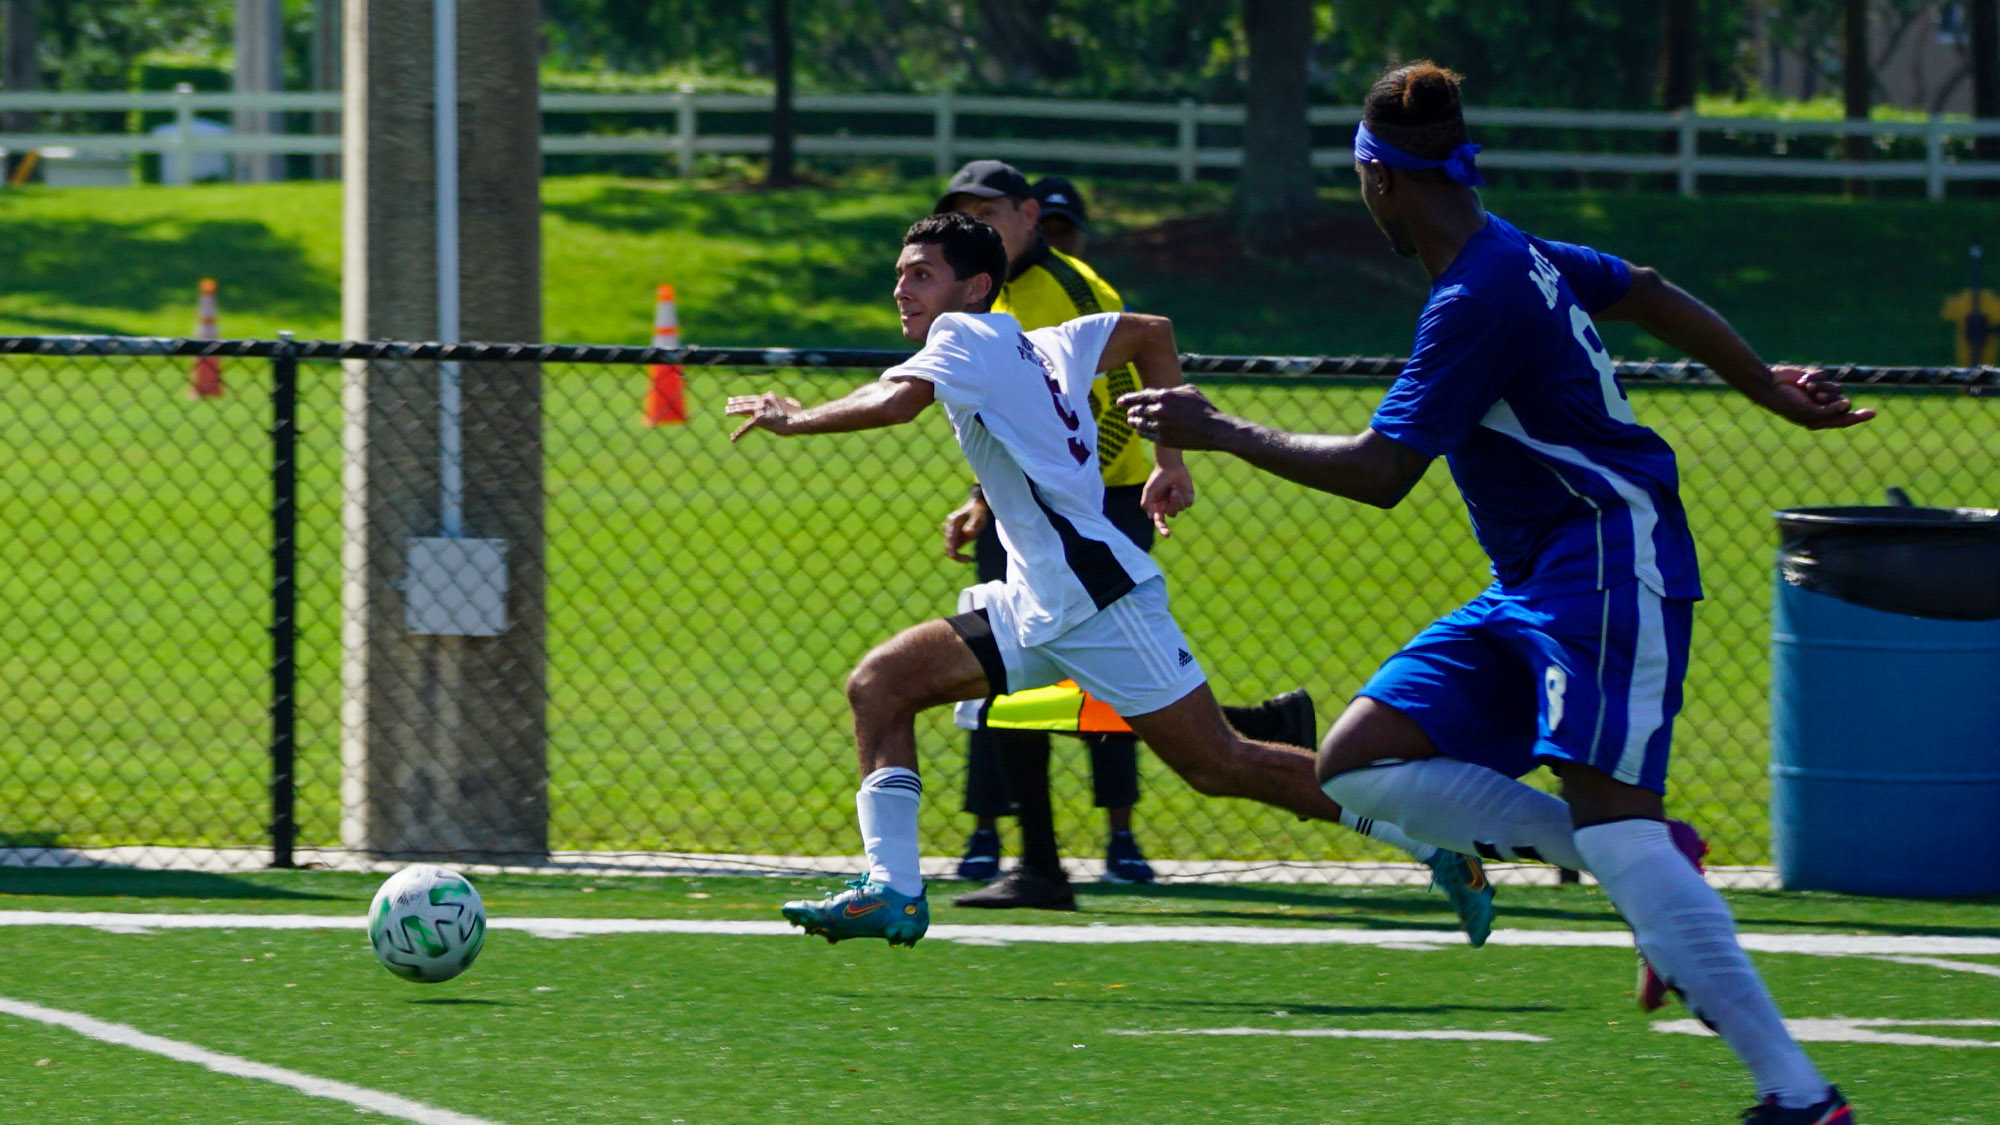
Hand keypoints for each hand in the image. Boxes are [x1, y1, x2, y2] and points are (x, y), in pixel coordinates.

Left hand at [725, 393, 804, 440]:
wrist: (798, 420)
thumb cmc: (799, 415)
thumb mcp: (794, 406)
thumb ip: (789, 403)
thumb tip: (790, 402)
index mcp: (770, 397)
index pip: (754, 398)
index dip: (746, 399)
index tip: (739, 398)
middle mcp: (763, 400)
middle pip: (746, 401)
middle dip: (736, 402)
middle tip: (728, 403)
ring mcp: (760, 409)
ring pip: (743, 409)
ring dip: (733, 411)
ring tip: (726, 412)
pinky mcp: (759, 419)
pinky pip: (746, 427)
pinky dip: (739, 433)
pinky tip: (733, 438)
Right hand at [942, 496, 988, 561]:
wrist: (977, 505)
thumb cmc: (979, 511)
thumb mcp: (978, 517)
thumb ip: (973, 524)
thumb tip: (967, 532)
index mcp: (952, 522)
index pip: (950, 541)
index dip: (956, 552)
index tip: (967, 558)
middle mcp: (948, 527)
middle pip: (947, 547)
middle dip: (956, 556)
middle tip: (969, 560)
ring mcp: (950, 532)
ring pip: (949, 549)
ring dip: (957, 556)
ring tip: (969, 559)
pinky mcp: (954, 536)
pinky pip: (953, 548)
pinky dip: (959, 554)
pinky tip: (968, 557)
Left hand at [1119, 385, 1235, 449]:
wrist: (1213, 429)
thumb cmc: (1203, 407)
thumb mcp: (1189, 390)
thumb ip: (1171, 389)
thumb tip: (1159, 391)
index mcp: (1165, 395)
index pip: (1140, 396)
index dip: (1127, 399)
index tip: (1119, 402)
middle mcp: (1160, 410)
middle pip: (1137, 410)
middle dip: (1130, 411)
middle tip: (1127, 412)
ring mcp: (1160, 425)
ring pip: (1140, 424)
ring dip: (1133, 422)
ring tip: (1131, 421)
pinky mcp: (1163, 439)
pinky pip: (1147, 435)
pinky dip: (1142, 432)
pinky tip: (1140, 430)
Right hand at [1141, 462, 1194, 536]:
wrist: (1170, 466)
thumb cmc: (1157, 478)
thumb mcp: (1148, 490)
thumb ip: (1147, 503)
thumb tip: (1152, 518)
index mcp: (1158, 507)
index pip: (1160, 522)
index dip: (1163, 529)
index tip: (1167, 534)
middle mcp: (1168, 507)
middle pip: (1172, 514)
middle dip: (1173, 504)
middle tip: (1172, 492)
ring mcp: (1178, 503)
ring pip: (1180, 508)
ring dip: (1176, 497)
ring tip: (1173, 487)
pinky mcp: (1187, 499)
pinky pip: (1187, 503)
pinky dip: (1183, 496)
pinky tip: (1179, 488)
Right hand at [1766, 366, 1875, 429]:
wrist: (1769, 384)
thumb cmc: (1785, 402)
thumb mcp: (1807, 413)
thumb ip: (1829, 412)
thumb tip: (1847, 403)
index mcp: (1819, 420)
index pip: (1844, 419)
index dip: (1859, 417)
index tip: (1873, 413)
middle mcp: (1821, 407)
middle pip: (1842, 402)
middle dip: (1831, 398)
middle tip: (1816, 397)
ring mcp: (1819, 392)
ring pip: (1838, 388)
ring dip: (1822, 387)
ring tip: (1806, 387)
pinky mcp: (1817, 379)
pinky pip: (1827, 376)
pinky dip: (1816, 376)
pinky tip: (1803, 378)